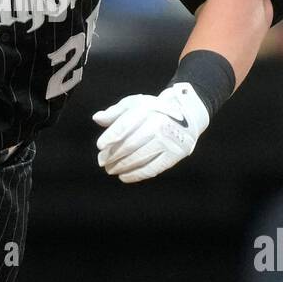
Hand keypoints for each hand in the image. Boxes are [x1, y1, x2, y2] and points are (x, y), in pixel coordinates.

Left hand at [92, 83, 209, 182]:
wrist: (186, 115)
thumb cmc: (154, 110)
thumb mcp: (135, 104)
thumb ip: (115, 112)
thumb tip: (97, 118)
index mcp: (146, 110)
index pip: (125, 125)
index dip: (111, 136)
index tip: (100, 146)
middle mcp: (158, 124)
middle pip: (130, 144)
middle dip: (114, 155)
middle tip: (102, 161)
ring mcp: (167, 141)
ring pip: (140, 158)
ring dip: (122, 166)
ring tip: (111, 169)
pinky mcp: (174, 154)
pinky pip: (152, 168)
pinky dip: (136, 175)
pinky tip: (124, 177)